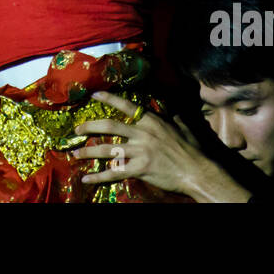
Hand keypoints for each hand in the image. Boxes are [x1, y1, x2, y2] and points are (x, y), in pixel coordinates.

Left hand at [71, 91, 251, 200]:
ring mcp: (140, 152)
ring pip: (108, 150)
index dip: (109, 99)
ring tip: (75, 153)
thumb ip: (174, 119)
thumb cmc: (193, 150)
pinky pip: (114, 173)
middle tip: (77, 129)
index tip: (93, 95)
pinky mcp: (140, 169)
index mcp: (152, 122)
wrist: (198, 172)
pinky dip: (99, 177)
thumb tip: (174, 113)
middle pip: (110, 126)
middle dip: (90, 126)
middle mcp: (143, 134)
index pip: (126, 106)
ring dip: (89, 152)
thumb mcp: (183, 128)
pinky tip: (87, 179)